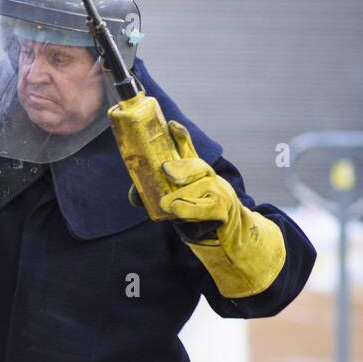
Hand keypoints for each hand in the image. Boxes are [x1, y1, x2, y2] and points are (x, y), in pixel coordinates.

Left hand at [159, 121, 286, 297]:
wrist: (228, 236)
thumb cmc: (198, 215)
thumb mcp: (176, 202)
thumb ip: (154, 196)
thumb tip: (134, 196)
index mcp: (196, 172)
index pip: (189, 150)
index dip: (181, 137)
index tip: (171, 125)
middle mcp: (208, 178)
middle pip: (198, 166)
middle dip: (182, 165)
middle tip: (165, 169)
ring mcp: (219, 192)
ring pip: (202, 187)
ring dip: (183, 194)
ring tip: (167, 203)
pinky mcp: (223, 211)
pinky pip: (207, 208)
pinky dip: (191, 209)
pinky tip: (177, 210)